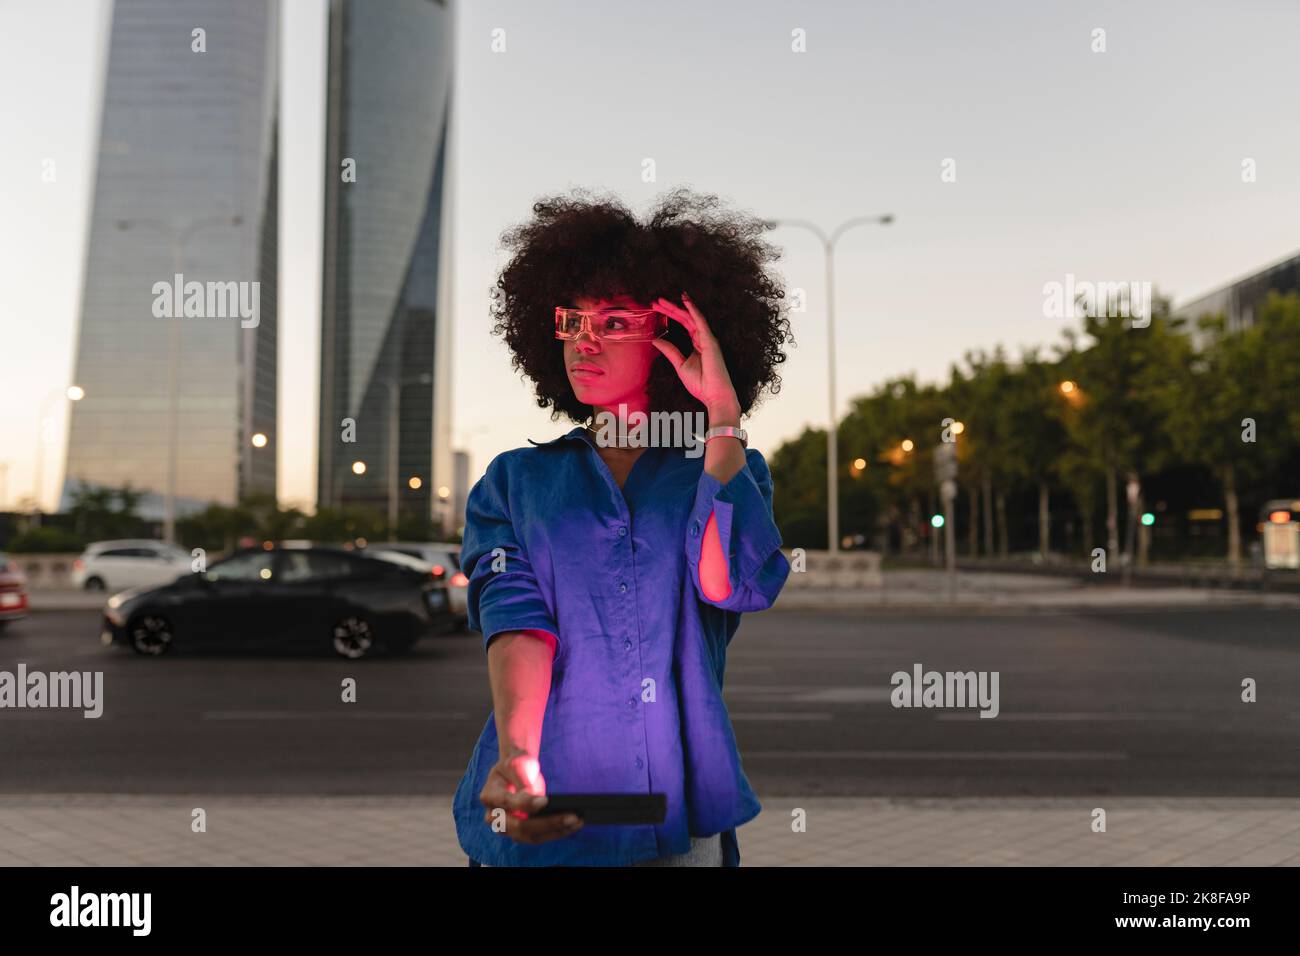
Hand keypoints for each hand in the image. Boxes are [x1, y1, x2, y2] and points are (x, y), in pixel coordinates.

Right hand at [479, 748, 582, 844]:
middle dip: (547, 823)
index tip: (545, 801)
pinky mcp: (521, 832)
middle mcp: (494, 816)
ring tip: (576, 822)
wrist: (515, 771)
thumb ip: (523, 779)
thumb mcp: (517, 763)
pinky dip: (556, 832)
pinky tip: (572, 826)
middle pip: (519, 826)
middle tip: (571, 816)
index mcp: (489, 795)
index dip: (525, 804)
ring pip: (530, 836)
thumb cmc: (515, 765)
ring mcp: (507, 827)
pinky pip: (538, 837)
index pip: (507, 802)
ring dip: (555, 831)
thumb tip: (535, 801)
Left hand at [652, 292, 740, 420]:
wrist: (714, 395)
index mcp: (697, 344)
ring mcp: (707, 339)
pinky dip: (693, 310)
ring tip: (662, 300)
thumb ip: (670, 351)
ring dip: (677, 307)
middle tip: (656, 301)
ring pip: (691, 317)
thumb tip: (656, 339)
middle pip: (685, 318)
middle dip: (670, 309)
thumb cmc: (701, 384)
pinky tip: (685, 301)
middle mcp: (703, 338)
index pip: (683, 324)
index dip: (670, 315)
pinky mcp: (710, 341)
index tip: (656, 308)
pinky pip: (701, 322)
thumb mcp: (680, 365)